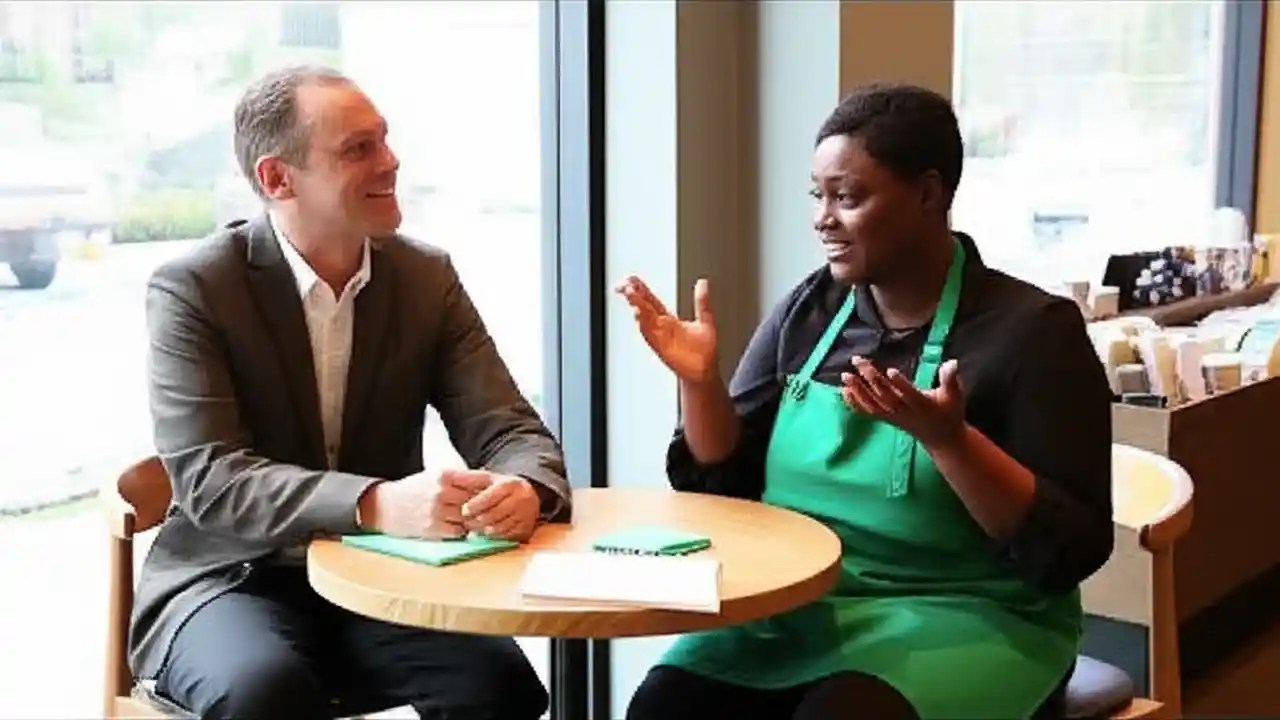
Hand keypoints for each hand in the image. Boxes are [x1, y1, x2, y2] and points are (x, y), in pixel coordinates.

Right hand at [357, 468, 491, 538]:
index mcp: (443, 474)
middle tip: (489, 507)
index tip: (494, 489)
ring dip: (474, 519)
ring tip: (474, 517)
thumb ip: (459, 477)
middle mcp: (441, 491)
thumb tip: (488, 479)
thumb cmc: (415, 489)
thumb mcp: (434, 473)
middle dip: (484, 504)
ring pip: (470, 517)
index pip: (480, 479)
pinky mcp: (432, 528)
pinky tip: (460, 526)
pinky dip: (462, 530)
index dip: (489, 485)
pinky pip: (459, 532)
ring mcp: (437, 511)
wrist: (386, 506)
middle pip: (478, 499)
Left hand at [460, 474, 540, 540]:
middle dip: (477, 520)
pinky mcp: (526, 529)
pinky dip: (494, 537)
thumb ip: (467, 479)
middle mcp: (521, 499)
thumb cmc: (502, 488)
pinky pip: (506, 537)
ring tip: (474, 529)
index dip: (475, 505)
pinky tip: (486, 533)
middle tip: (466, 523)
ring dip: (484, 530)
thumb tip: (444, 475)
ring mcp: (525, 516)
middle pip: (494, 515)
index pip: (490, 497)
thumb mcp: (487, 479)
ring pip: (499, 528)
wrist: (530, 496)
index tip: (464, 510)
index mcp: (511, 484)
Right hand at [615, 275, 718, 383]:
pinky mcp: (662, 348)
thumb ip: (702, 302)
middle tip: (625, 284)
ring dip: (637, 308)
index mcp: (669, 320)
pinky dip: (644, 326)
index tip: (631, 279)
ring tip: (630, 295)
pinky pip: (650, 335)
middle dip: (633, 296)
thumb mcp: (705, 321)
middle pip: (644, 308)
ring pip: (645, 320)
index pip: (651, 301)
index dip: (641, 289)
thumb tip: (702, 283)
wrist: (705, 372)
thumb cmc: (704, 352)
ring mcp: (660, 337)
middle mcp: (662, 327)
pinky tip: (639, 316)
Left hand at [840, 356, 965, 448]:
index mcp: (923, 405)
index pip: (910, 395)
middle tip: (858, 360)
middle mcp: (905, 412)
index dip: (900, 384)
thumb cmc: (949, 413)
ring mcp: (894, 417)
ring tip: (845, 375)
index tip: (890, 371)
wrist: (941, 439)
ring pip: (873, 405)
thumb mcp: (955, 395)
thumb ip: (951, 379)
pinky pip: (869, 412)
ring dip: (858, 391)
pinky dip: (856, 403)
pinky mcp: (887, 419)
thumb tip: (952, 362)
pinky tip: (844, 390)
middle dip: (871, 379)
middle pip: (886, 396)